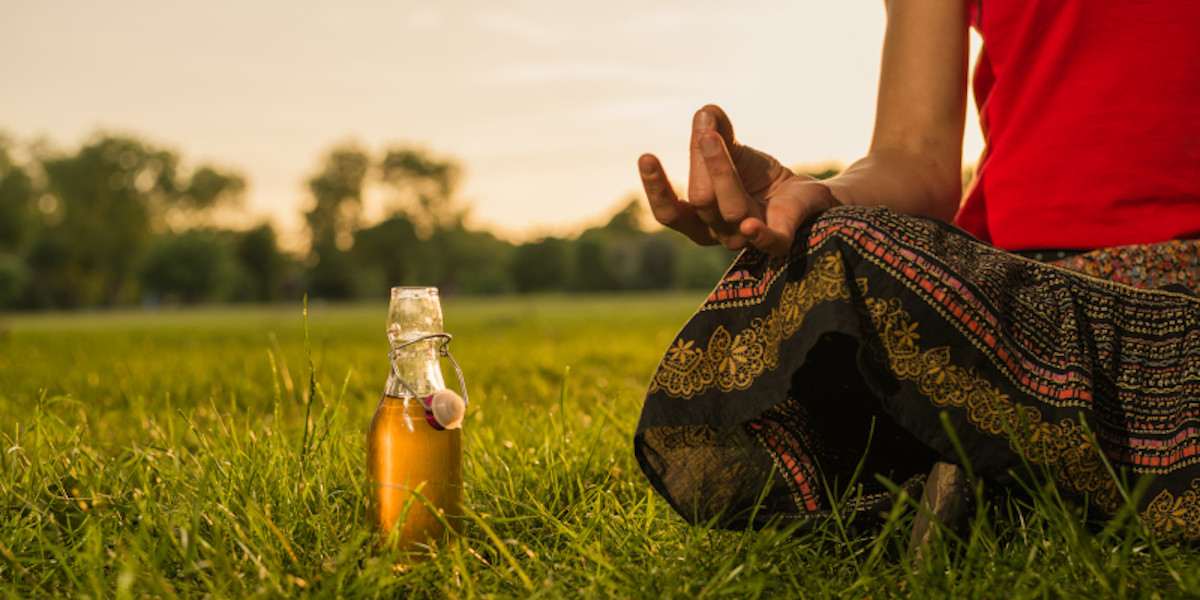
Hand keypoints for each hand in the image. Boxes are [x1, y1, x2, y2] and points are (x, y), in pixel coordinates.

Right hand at [638, 105, 838, 255]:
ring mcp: (746, 239)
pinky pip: (767, 242)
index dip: (657, 188)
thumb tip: (705, 111)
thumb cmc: (759, 176)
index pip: (669, 213)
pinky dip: (757, 234)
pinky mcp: (778, 240)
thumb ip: (716, 133)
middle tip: (704, 131)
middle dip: (701, 162)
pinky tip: (749, 223)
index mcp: (698, 219)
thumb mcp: (734, 151)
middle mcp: (718, 233)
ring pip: (730, 209)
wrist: (801, 191)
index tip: (646, 157)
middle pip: (702, 200)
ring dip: (721, 171)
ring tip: (714, 138)